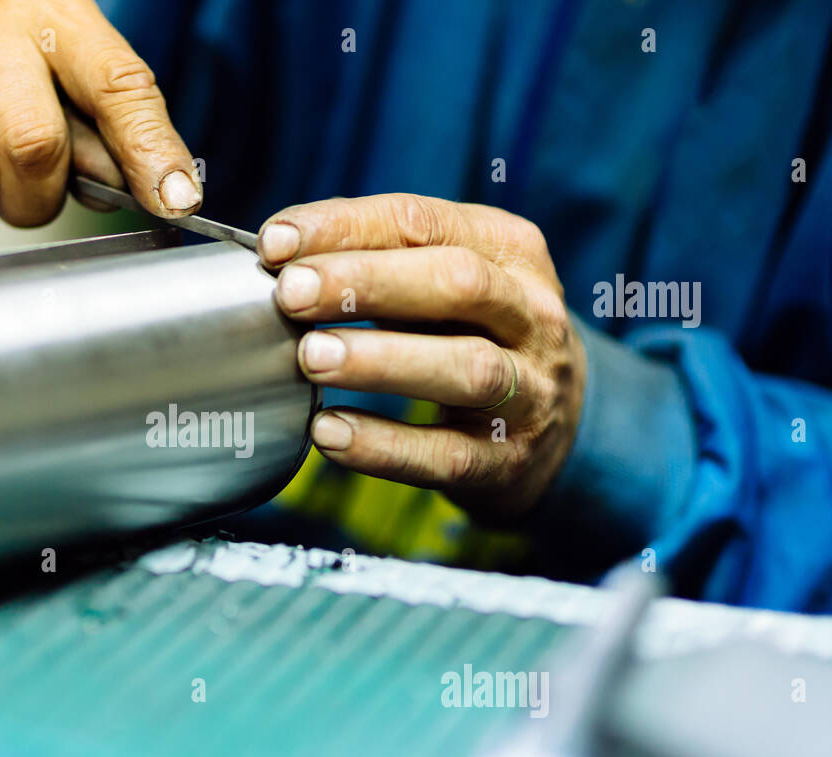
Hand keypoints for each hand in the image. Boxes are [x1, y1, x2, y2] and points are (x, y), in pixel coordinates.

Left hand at [258, 194, 586, 519]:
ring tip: (309, 358)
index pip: (423, 221)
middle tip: (290, 294)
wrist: (557, 423)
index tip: (275, 244)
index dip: (345, 228)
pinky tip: (328, 432)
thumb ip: (374, 260)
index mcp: (508, 249)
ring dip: (381, 360)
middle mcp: (532, 313)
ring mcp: (530, 391)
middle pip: (457, 283)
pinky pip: (447, 455)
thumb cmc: (472, 333)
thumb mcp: (442, 280)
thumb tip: (275, 255)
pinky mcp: (508, 460)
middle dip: (366, 285)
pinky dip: (385, 445)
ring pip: (466, 368)